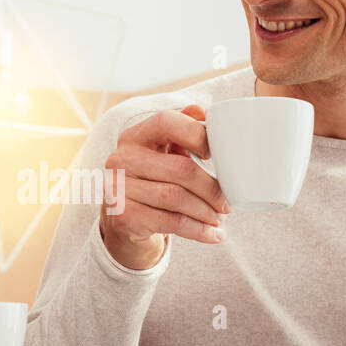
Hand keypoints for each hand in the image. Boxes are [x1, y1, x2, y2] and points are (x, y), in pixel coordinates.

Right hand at [100, 104, 231, 269]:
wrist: (123, 224)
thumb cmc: (151, 183)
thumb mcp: (163, 154)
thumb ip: (182, 131)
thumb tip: (204, 111)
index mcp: (134, 136)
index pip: (166, 122)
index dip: (196, 134)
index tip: (213, 154)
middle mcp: (120, 159)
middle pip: (179, 168)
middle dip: (211, 188)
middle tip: (227, 202)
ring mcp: (118, 188)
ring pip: (176, 198)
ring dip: (206, 211)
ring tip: (221, 217)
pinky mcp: (124, 216)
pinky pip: (171, 222)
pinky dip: (199, 230)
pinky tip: (214, 234)